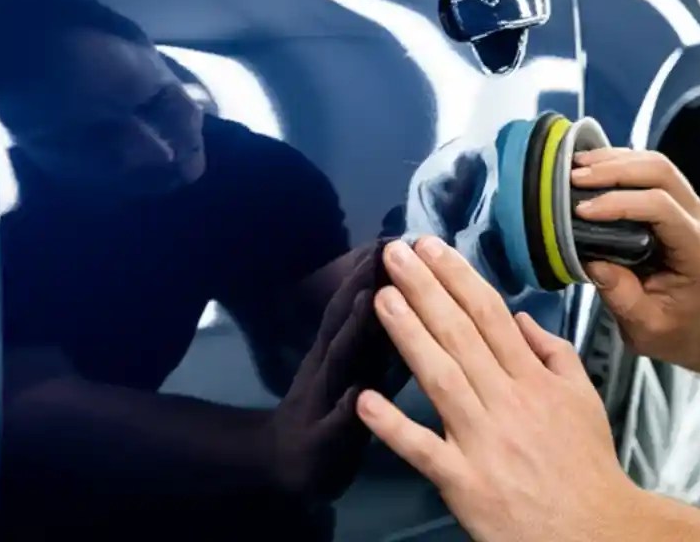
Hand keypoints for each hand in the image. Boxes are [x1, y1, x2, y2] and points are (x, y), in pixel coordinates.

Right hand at [264, 240, 404, 501]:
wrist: (287, 464)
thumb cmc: (334, 406)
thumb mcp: (355, 362)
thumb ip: (380, 329)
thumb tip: (412, 287)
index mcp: (345, 348)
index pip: (363, 302)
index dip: (381, 268)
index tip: (402, 236)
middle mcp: (331, 365)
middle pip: (348, 320)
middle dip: (366, 282)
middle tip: (387, 249)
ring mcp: (322, 401)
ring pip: (339, 362)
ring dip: (352, 331)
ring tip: (371, 299)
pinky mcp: (319, 443)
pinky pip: (334, 428)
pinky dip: (344, 413)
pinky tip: (355, 398)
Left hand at [357, 237, 644, 541]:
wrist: (595, 530)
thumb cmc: (586, 464)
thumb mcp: (582, 398)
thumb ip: (554, 354)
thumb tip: (520, 318)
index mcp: (534, 379)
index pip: (490, 315)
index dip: (457, 277)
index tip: (430, 247)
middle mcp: (507, 401)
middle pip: (460, 334)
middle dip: (425, 289)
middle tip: (394, 253)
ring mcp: (483, 441)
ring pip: (441, 377)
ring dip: (408, 335)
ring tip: (381, 297)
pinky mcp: (464, 482)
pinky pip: (423, 450)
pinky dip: (393, 425)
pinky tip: (364, 399)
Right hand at [570, 149, 699, 368]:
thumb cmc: (679, 329)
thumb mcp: (648, 329)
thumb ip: (622, 298)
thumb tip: (591, 262)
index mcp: (698, 251)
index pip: (661, 208)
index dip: (619, 203)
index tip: (582, 211)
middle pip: (661, 173)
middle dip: (614, 170)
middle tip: (573, 178)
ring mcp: (692, 207)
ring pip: (657, 164)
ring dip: (614, 161)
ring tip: (575, 167)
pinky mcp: (678, 202)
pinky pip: (652, 170)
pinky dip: (620, 164)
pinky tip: (592, 167)